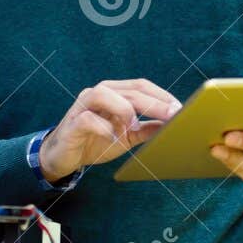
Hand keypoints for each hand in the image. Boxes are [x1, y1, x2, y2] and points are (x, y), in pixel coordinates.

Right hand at [40, 79, 181, 180]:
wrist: (63, 156)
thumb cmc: (94, 142)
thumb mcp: (126, 136)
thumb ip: (145, 129)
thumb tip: (170, 125)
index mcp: (113, 93)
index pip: (140, 86)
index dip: (161, 96)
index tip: (179, 109)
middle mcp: (98, 94)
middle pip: (129, 91)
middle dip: (153, 103)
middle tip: (172, 116)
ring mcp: (83, 106)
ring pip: (104, 94)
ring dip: (125, 110)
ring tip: (134, 127)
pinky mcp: (72, 123)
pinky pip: (88, 119)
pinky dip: (104, 128)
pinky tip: (113, 139)